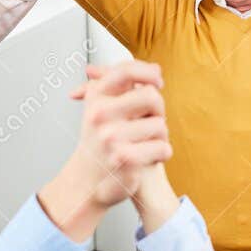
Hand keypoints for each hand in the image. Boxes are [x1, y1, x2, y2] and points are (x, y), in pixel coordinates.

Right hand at [38, 61, 170, 239]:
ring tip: (146, 143)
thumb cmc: (100, 142)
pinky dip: (162, 154)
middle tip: (151, 121)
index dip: (148, 72)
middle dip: (158, 110)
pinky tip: (149, 157)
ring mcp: (111, 137)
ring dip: (161, 136)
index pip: (125, 71)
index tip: (158, 81)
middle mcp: (100, 115)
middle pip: (152, 96)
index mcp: (96, 98)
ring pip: (160, 125)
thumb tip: (155, 69)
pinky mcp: (125, 159)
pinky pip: (163, 148)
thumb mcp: (102, 107)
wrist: (87, 181)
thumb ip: (124, 87)